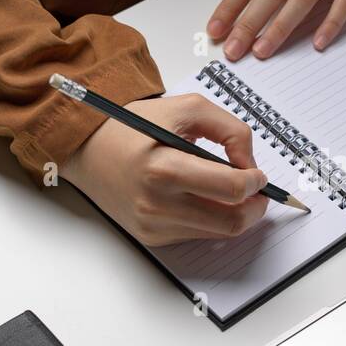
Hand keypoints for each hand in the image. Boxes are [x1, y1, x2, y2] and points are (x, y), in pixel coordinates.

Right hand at [60, 94, 269, 246]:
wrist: (87, 149)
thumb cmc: (135, 126)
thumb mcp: (186, 109)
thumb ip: (230, 130)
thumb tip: (249, 164)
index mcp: (164, 169)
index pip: (231, 189)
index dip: (255, 183)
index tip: (259, 174)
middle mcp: (157, 204)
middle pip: (231, 222)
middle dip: (255, 208)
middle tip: (259, 192)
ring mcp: (153, 225)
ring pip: (218, 233)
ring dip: (236, 215)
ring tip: (234, 193)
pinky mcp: (151, 236)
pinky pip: (197, 234)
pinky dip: (211, 219)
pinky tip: (204, 198)